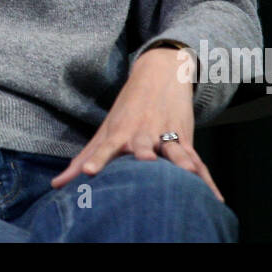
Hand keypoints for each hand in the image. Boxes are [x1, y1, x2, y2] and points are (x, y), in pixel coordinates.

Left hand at [49, 46, 224, 202]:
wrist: (161, 73)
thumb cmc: (128, 110)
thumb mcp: (106, 130)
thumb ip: (84, 158)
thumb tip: (56, 185)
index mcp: (120, 131)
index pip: (106, 147)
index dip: (98, 159)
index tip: (89, 173)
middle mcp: (142, 132)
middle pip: (141, 145)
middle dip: (142, 153)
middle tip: (144, 161)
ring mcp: (166, 134)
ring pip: (173, 150)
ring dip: (179, 161)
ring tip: (185, 173)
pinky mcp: (185, 139)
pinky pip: (196, 161)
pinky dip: (205, 179)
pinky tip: (215, 198)